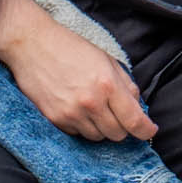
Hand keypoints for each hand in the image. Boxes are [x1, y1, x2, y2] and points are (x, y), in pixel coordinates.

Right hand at [0, 0, 155, 140]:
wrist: (32, 44)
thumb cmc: (71, 48)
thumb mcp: (106, 59)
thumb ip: (125, 84)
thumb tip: (137, 105)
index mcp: (107, 84)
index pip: (134, 121)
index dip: (146, 130)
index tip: (149, 130)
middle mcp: (91, 103)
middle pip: (117, 134)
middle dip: (122, 127)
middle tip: (117, 114)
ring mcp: (71, 113)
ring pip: (98, 137)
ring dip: (101, 128)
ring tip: (94, 108)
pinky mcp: (55, 119)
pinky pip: (78, 134)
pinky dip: (83, 126)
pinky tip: (78, 109)